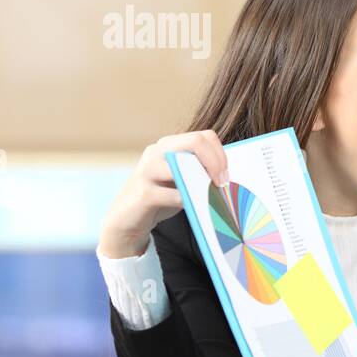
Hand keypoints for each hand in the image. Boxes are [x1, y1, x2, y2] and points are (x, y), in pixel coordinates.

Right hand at [97, 130, 229, 258]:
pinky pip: (175, 195)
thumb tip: (229, 174)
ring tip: (211, 196)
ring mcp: (147, 170)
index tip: (227, 174)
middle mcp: (156, 152)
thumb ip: (198, 171)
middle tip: (223, 183)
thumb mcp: (181, 179)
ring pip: (184, 167)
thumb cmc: (160, 198)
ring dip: (203, 183)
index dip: (220, 153)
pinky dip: (189, 202)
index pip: (203, 136)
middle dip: (216, 162)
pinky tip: (193, 208)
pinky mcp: (143, 193)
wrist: (127, 220)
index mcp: (168, 145)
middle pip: (196, 142)